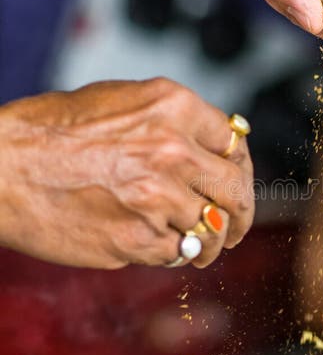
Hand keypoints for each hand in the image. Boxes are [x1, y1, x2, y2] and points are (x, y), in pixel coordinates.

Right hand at [0, 78, 253, 268]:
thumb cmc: (48, 132)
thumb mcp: (118, 101)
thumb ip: (170, 121)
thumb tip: (212, 145)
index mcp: (172, 107)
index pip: (234, 142)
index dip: (238, 166)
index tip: (235, 181)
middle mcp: (172, 150)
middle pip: (236, 190)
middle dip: (242, 212)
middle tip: (238, 226)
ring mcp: (157, 198)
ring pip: (210, 230)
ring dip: (208, 240)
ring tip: (199, 245)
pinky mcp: (137, 240)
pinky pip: (176, 253)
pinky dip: (172, 253)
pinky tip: (156, 245)